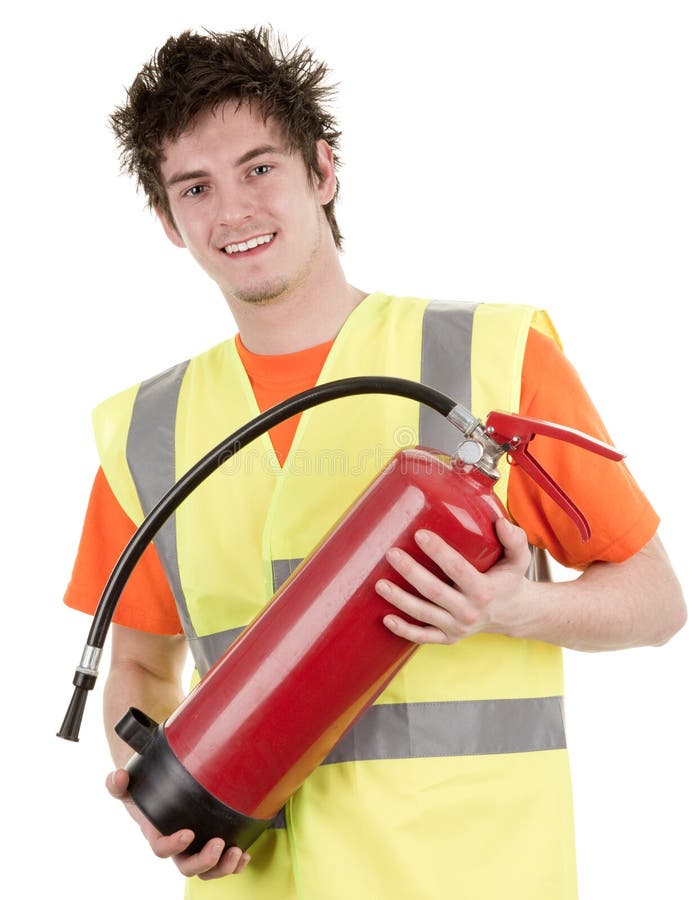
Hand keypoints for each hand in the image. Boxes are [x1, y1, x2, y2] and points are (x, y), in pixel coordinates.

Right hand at [107, 769, 249, 878]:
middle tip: (219, 843)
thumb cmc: (143, 792)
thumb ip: (117, 784)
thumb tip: (118, 777)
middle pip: (187, 867)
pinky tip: (244, 855)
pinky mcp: (208, 843)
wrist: (156, 792)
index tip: (188, 833)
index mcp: (156, 835)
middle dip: (204, 860)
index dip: (174, 846)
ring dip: (223, 866)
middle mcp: (176, 847)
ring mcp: (194, 848)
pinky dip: (234, 864)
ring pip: (206, 870)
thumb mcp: (129, 786)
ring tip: (237, 852)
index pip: (162, 849)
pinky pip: (221, 863)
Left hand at [376, 517, 531, 643]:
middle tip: (391, 554)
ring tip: (379, 584)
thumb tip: (500, 522)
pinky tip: (386, 618)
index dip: (439, 552)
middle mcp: (469, 611)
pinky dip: (404, 630)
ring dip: (399, 600)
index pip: (458, 569)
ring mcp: (457, 627)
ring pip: (423, 614)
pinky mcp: (448, 638)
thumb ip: (514, 539)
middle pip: (434, 592)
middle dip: (411, 572)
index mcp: (484, 590)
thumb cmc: (508, 580)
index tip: (420, 534)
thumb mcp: (519, 559)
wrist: (512, 615)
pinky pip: (423, 637)